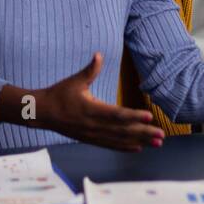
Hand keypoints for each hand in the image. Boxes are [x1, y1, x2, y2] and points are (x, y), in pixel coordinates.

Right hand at [26, 53, 166, 151]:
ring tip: (157, 143)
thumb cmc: (59, 94)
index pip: (116, 114)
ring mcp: (93, 135)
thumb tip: (99, 55)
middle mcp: (93, 125)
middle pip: (123, 130)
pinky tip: (139, 148)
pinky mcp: (91, 140)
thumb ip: (90, 70)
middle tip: (161, 134)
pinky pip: (111, 145)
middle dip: (144, 132)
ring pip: (120, 140)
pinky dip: (126, 147)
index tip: (149, 115)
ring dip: (140, 141)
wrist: (42, 113)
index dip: (134, 116)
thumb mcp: (74, 80)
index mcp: (91, 109)